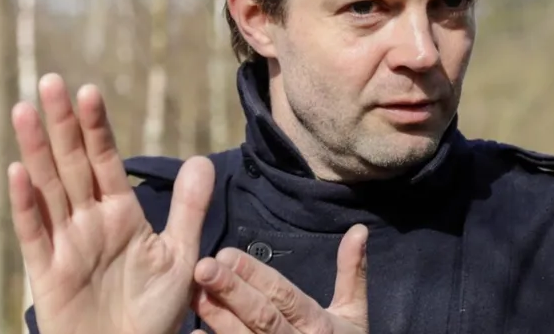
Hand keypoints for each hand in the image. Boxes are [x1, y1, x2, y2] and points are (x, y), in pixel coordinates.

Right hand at [8, 74, 212, 333]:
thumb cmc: (155, 314)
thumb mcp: (180, 255)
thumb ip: (189, 207)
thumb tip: (201, 159)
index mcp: (120, 214)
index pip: (105, 161)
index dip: (97, 127)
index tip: (89, 90)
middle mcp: (88, 223)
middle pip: (72, 165)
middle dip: (62, 124)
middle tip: (50, 81)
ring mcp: (65, 246)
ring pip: (47, 189)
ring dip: (36, 151)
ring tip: (25, 111)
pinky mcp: (47, 274)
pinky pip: (34, 234)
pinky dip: (25, 204)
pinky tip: (17, 173)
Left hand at [190, 224, 368, 333]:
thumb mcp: (354, 313)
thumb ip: (352, 272)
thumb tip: (358, 230)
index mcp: (318, 324)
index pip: (284, 296)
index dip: (256, 276)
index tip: (227, 254)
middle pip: (261, 316)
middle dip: (231, 291)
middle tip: (203, 267)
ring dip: (217, 317)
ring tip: (195, 295)